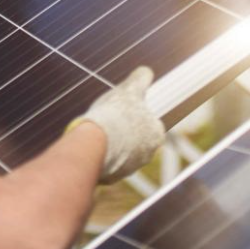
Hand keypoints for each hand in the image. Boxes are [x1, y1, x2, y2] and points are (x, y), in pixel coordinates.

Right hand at [71, 66, 163, 183]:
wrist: (94, 144)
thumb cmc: (115, 115)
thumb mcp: (129, 90)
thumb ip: (140, 79)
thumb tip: (147, 71)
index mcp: (156, 135)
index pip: (153, 124)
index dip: (140, 115)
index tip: (128, 110)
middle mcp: (148, 155)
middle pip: (138, 139)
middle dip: (127, 131)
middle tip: (111, 118)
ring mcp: (130, 168)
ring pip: (123, 153)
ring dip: (114, 144)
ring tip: (99, 130)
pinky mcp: (113, 176)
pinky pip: (109, 163)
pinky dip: (103, 155)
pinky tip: (93, 144)